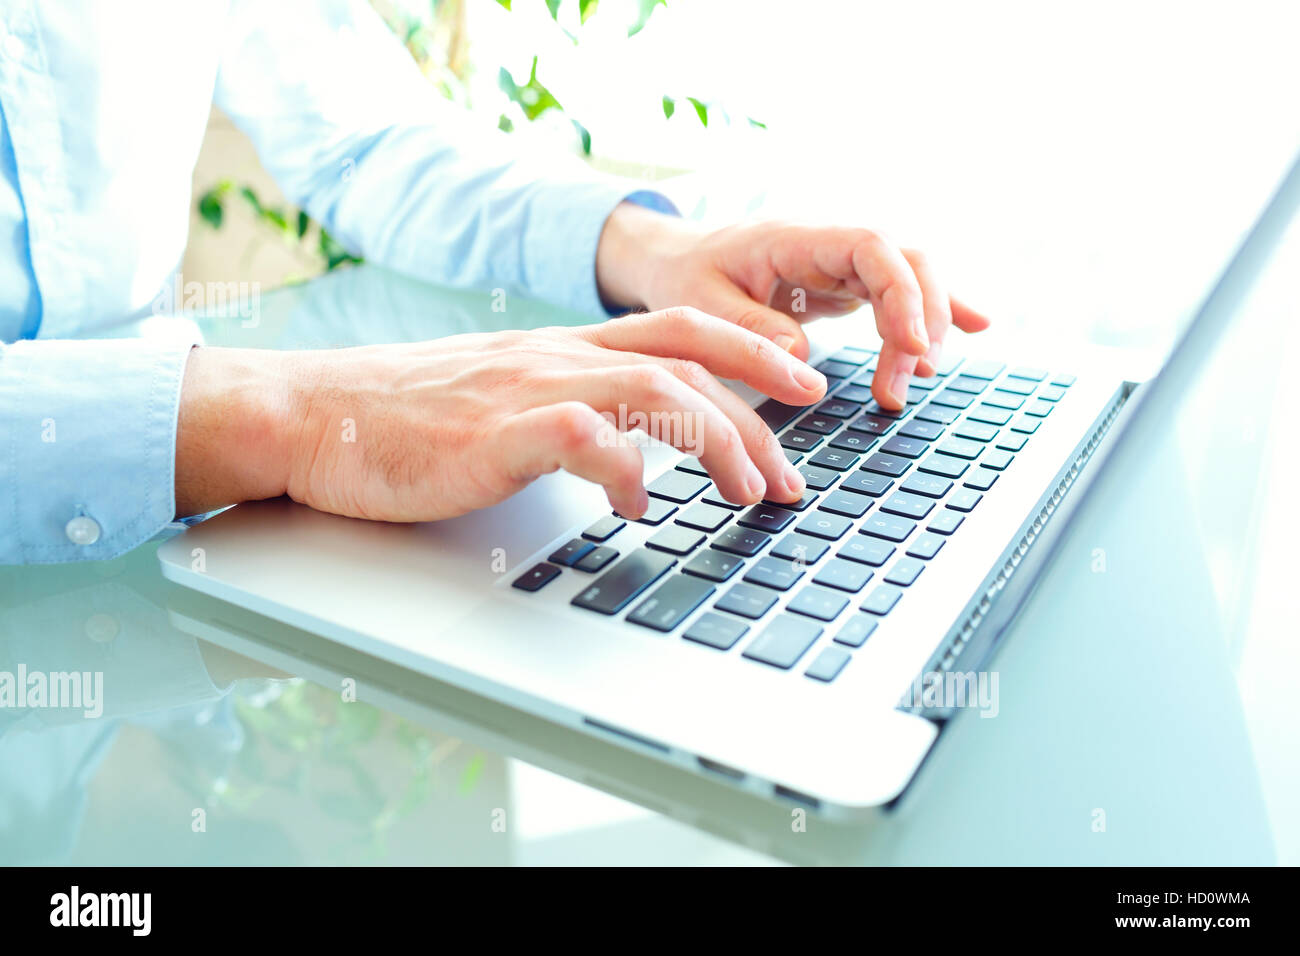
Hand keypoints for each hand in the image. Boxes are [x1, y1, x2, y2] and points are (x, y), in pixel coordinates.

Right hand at [173, 308, 826, 521]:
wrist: (316, 412)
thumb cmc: (407, 416)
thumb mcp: (505, 399)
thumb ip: (569, 411)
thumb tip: (629, 454)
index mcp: (565, 348)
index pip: (682, 330)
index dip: (754, 350)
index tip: (805, 384)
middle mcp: (559, 357)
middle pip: (688, 363)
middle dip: (757, 417)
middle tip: (790, 478)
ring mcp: (529, 388)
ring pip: (655, 392)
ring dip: (716, 442)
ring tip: (745, 493)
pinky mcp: (495, 431)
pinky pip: (583, 438)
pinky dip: (625, 470)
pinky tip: (636, 508)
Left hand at [596, 203, 990, 410]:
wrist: (680, 259)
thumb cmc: (687, 277)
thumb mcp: (699, 306)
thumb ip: (748, 329)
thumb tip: (801, 358)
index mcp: (795, 236)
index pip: (871, 247)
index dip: (901, 293)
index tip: (910, 345)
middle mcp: (830, 240)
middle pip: (905, 261)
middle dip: (919, 320)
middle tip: (905, 382)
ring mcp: (843, 260)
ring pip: (910, 277)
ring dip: (924, 327)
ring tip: (913, 381)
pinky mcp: (848, 282)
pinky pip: (899, 290)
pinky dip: (936, 309)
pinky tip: (976, 326)